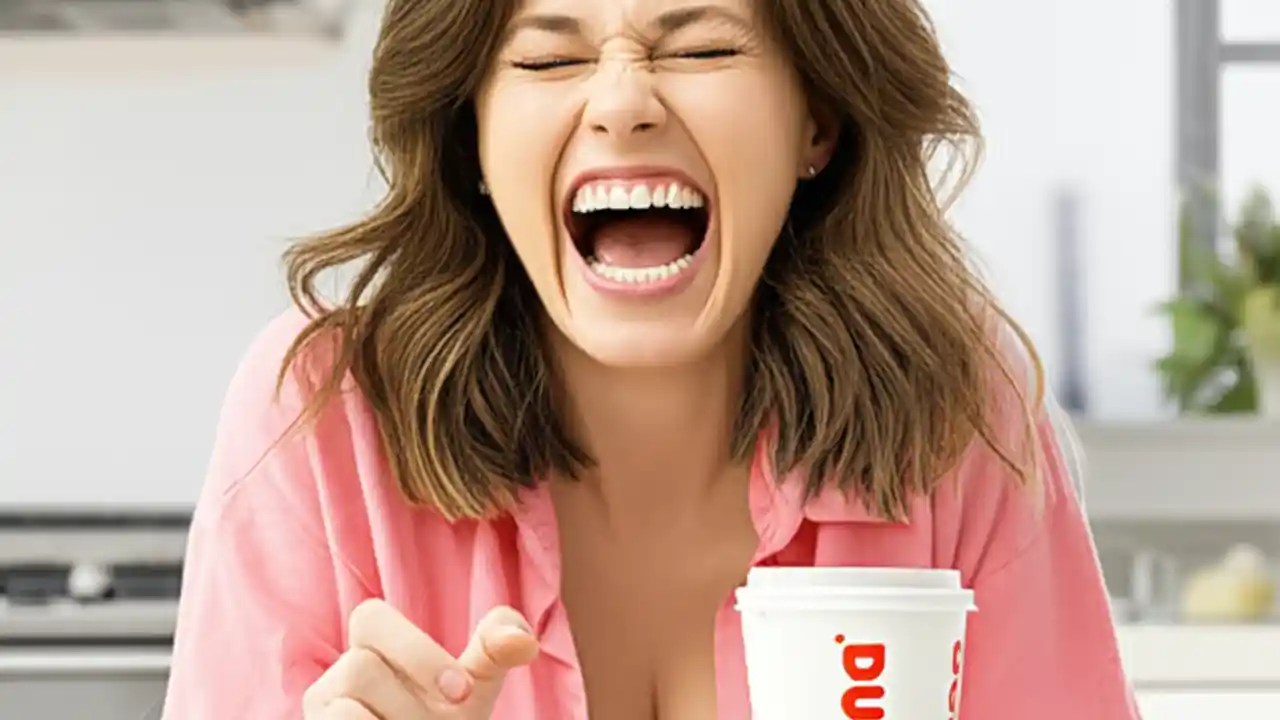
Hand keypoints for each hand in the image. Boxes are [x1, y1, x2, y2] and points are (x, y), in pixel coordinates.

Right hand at [303, 599, 539, 718]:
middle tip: (452, 716)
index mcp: (372, 650)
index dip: (417, 651)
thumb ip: (495, 651)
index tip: (463, 690)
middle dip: (411, 697)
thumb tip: (522, 640)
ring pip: (346, 710)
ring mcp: (321, 715)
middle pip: (358, 666)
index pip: (370, 617)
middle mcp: (336, 681)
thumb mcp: (473, 687)